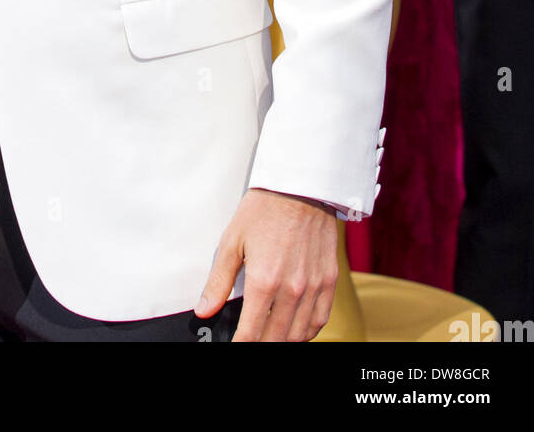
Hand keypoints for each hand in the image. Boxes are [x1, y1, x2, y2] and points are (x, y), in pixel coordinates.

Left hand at [195, 187, 338, 341]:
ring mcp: (314, 286)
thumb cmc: (265, 209)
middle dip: (260, 344)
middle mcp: (292, 289)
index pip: (251, 333)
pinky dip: (307, 331)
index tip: (234, 346)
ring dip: (283, 340)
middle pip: (276, 338)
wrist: (300, 187)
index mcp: (265, 281)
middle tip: (250, 340)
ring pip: (299, 334)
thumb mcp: (232, 241)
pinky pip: (320, 319)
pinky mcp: (329, 280)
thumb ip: (219, 281)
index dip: (240, 345)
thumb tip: (204, 310)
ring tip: (269, 337)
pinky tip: (295, 329)